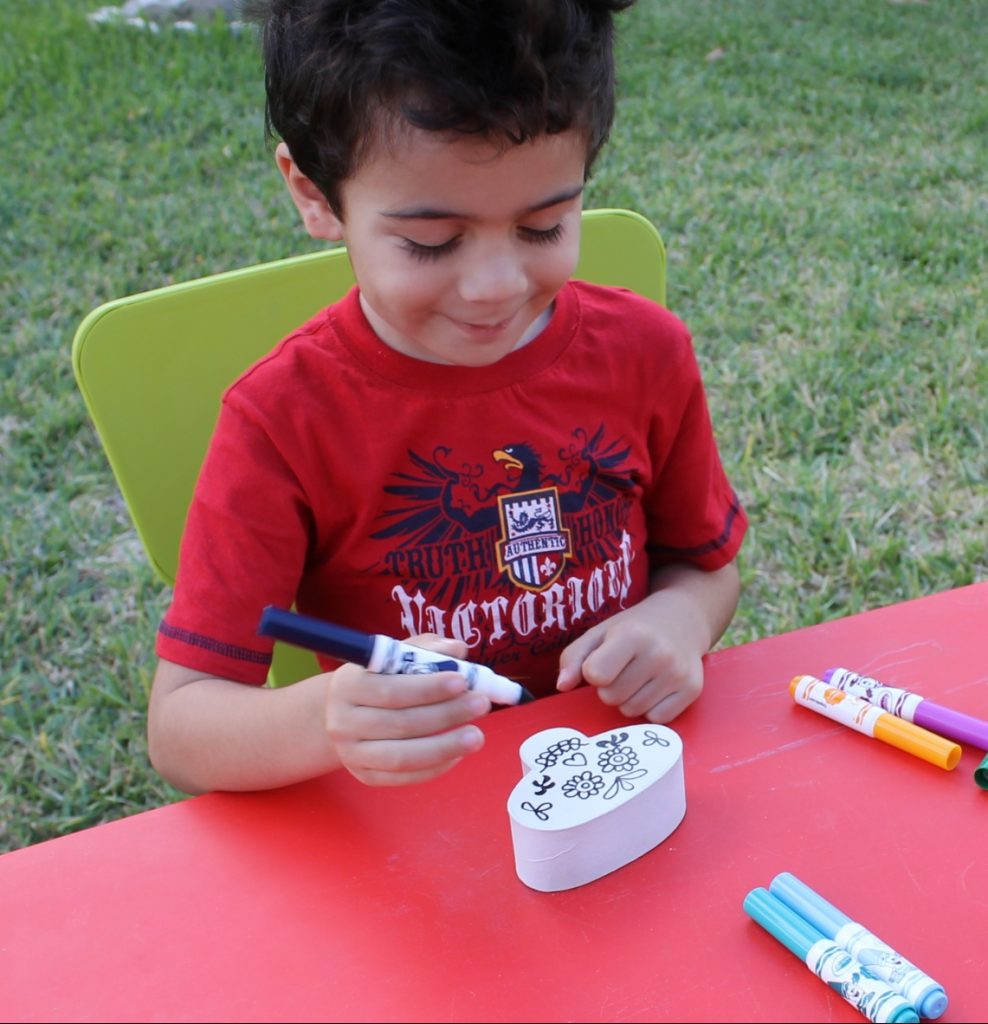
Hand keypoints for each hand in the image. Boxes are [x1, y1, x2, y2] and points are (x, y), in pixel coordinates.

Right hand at [325, 635, 490, 785]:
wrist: (342, 713)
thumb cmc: (378, 678)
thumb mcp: (395, 656)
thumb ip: (426, 648)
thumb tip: (458, 650)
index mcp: (349, 684)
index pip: (391, 689)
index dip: (428, 687)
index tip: (463, 681)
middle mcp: (343, 721)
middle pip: (399, 723)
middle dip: (446, 714)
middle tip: (481, 705)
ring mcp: (351, 753)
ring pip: (402, 756)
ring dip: (445, 747)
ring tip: (477, 736)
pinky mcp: (364, 776)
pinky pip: (403, 777)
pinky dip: (434, 768)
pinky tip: (457, 754)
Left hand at [555, 597, 704, 722]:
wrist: (683, 618)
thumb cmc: (634, 627)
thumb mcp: (600, 632)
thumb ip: (574, 657)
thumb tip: (561, 686)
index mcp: (631, 635)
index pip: (596, 675)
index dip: (593, 672)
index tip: (603, 660)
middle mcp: (659, 654)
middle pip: (612, 697)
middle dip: (611, 687)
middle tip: (624, 668)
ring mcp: (678, 674)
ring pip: (632, 711)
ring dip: (629, 699)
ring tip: (640, 675)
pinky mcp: (692, 690)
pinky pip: (657, 719)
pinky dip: (651, 708)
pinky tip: (656, 686)